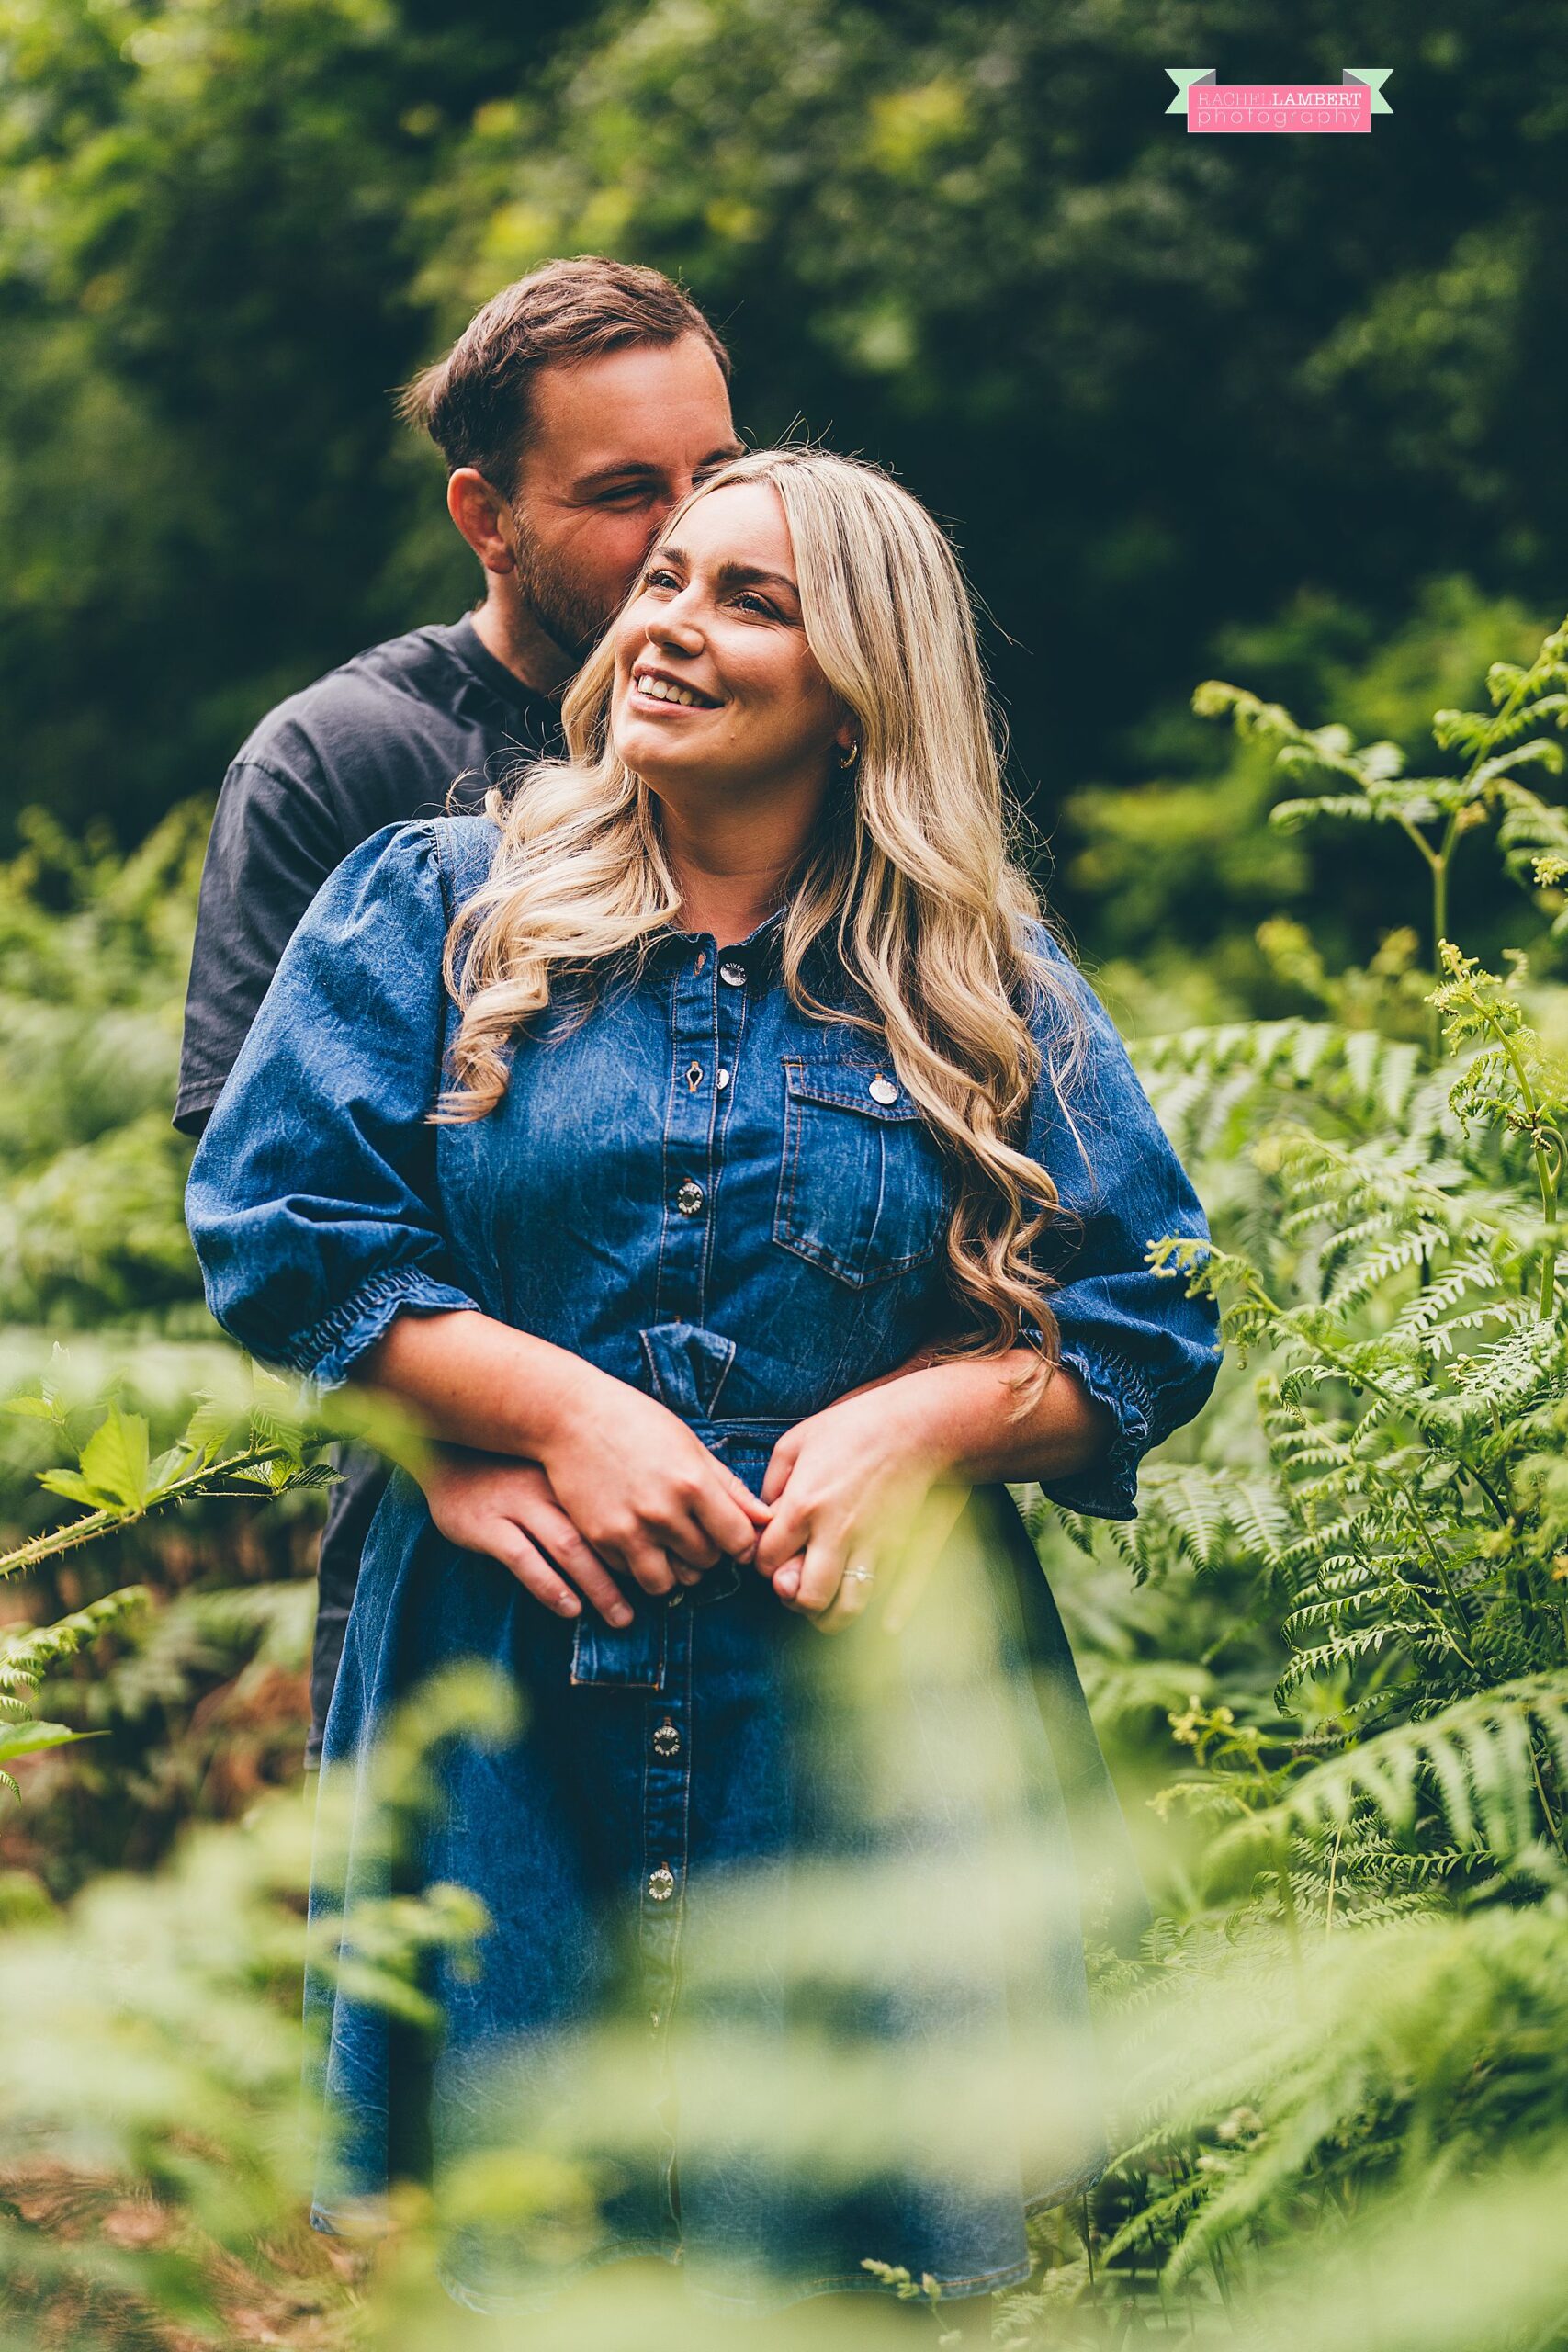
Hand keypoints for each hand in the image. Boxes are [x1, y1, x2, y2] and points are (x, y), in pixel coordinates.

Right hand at [414, 1446, 640, 1626]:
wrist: (448, 1453)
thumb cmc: (510, 1466)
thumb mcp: (553, 1465)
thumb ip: (588, 1486)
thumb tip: (639, 1523)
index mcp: (571, 1472)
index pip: (617, 1507)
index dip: (645, 1539)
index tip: (669, 1567)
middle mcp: (548, 1486)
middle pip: (599, 1532)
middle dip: (629, 1573)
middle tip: (658, 1600)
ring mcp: (516, 1505)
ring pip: (567, 1547)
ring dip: (598, 1586)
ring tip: (621, 1616)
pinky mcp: (486, 1525)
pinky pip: (523, 1559)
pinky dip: (550, 1585)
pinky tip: (570, 1608)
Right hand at [534, 1361, 771, 1598]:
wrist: (570, 1416)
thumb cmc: (636, 1422)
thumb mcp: (689, 1444)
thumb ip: (728, 1486)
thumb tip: (765, 1518)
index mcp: (693, 1483)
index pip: (739, 1540)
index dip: (742, 1542)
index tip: (733, 1536)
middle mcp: (663, 1512)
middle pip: (706, 1562)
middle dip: (709, 1552)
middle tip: (698, 1533)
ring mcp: (629, 1529)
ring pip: (669, 1582)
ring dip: (676, 1570)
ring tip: (671, 1546)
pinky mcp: (600, 1539)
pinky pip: (632, 1575)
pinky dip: (641, 1565)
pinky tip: (640, 1540)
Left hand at [753, 1383, 970, 1632]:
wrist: (918, 1423)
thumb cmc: (854, 1425)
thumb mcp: (796, 1441)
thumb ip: (772, 1482)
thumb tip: (765, 1515)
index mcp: (803, 1506)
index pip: (768, 1562)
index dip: (765, 1565)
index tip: (775, 1555)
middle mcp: (836, 1533)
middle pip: (807, 1597)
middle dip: (796, 1602)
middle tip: (798, 1588)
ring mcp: (873, 1544)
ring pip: (850, 1605)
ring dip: (835, 1616)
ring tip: (829, 1605)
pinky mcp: (903, 1547)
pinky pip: (896, 1595)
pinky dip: (889, 1618)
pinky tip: (883, 1623)